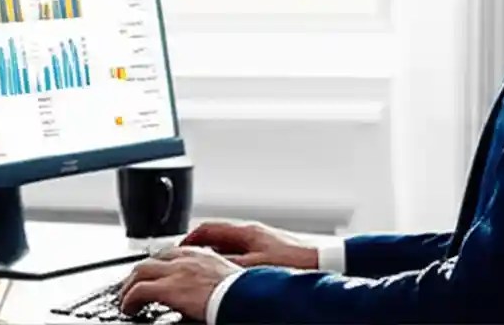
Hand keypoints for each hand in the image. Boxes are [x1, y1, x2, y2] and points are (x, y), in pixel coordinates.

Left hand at [118, 246, 240, 320]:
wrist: (248, 299)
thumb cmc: (243, 293)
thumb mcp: (227, 278)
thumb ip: (211, 277)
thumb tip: (206, 289)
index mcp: (202, 254)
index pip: (172, 252)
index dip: (159, 263)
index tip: (155, 272)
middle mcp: (187, 258)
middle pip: (152, 259)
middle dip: (140, 272)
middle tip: (134, 285)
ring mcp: (176, 271)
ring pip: (141, 271)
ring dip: (130, 285)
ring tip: (126, 298)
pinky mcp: (168, 288)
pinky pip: (139, 291)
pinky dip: (129, 299)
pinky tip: (129, 308)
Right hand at [179, 220, 318, 268]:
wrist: (324, 262)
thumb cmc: (294, 261)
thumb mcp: (253, 266)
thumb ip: (227, 264)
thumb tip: (205, 264)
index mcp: (246, 231)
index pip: (207, 228)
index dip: (188, 239)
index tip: (178, 250)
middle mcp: (253, 232)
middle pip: (217, 235)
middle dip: (199, 248)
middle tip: (187, 261)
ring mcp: (263, 240)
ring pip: (230, 245)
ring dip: (216, 255)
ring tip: (207, 270)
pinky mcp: (273, 250)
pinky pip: (243, 252)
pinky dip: (231, 261)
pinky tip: (233, 275)